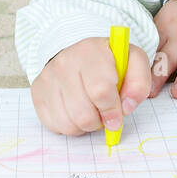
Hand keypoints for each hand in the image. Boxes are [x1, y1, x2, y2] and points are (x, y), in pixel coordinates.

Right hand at [30, 37, 151, 135]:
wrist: (77, 53)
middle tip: (105, 115)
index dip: (112, 110)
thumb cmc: (108, 61)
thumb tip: (127, 108)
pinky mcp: (37, 93)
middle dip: (100, 121)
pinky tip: (76, 111)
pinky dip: (70, 126)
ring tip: (91, 111)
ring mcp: (48, 78)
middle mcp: (64, 63)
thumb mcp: (132, 61)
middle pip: (83, 113)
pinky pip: (55, 125)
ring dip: (85, 125)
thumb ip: (139, 82)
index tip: (118, 117)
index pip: (100, 91)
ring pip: (69, 123)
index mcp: (91, 51)